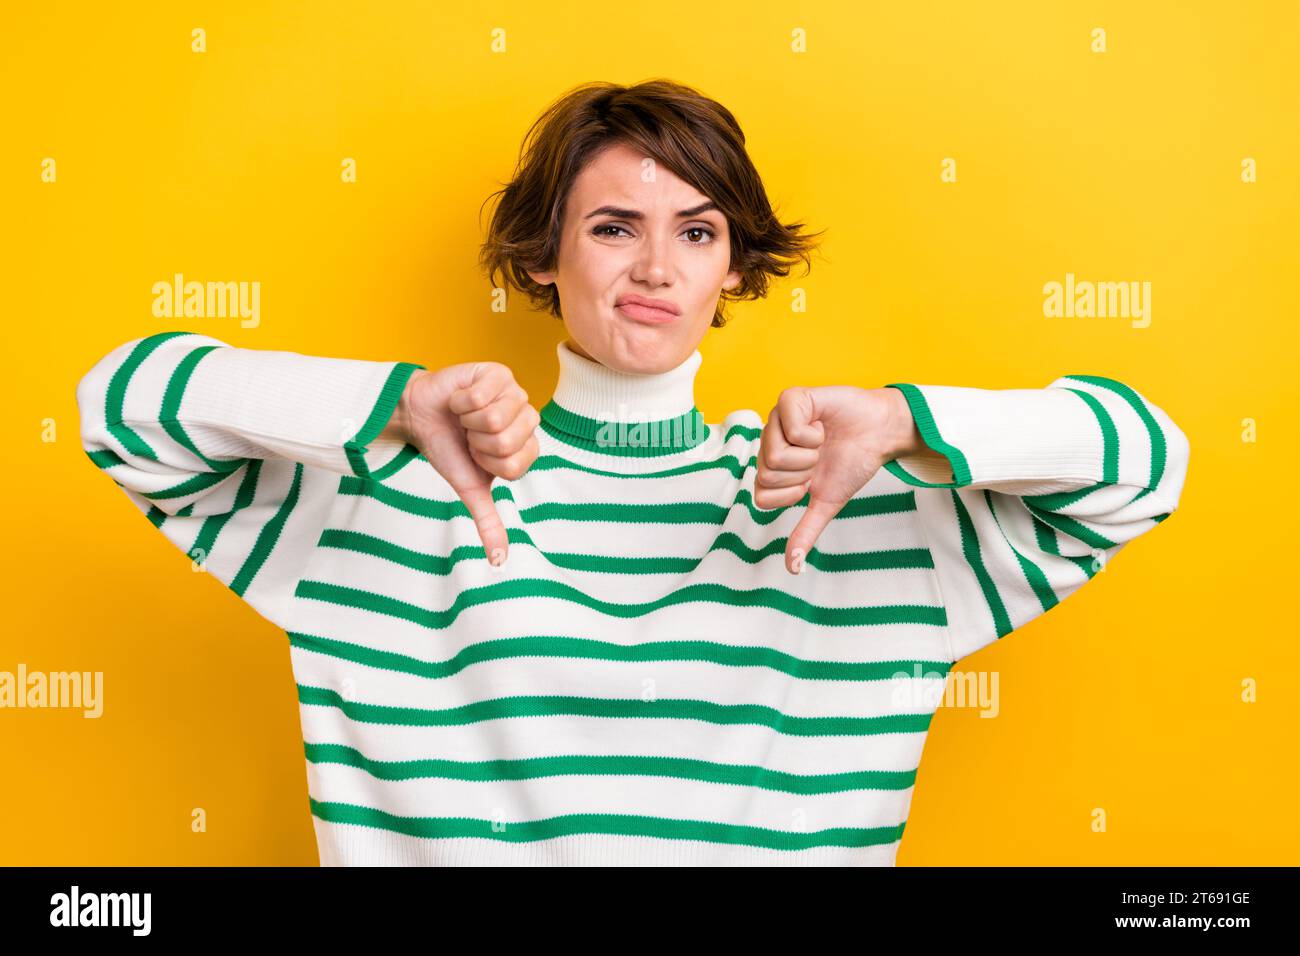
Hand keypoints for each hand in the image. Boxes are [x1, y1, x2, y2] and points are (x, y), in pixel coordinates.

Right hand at [382, 362, 539, 564]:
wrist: (420, 417)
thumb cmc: (449, 449)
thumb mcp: (470, 489)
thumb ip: (489, 522)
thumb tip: (499, 561)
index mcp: (528, 447)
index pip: (514, 464)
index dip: (487, 462)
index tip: (476, 455)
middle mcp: (528, 418)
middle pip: (507, 441)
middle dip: (477, 441)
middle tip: (469, 434)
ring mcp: (516, 393)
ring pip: (495, 417)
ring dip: (469, 419)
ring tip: (465, 416)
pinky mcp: (498, 372)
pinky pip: (483, 393)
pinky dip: (462, 400)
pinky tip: (462, 398)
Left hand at [755, 386, 924, 573]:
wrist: (880, 435)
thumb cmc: (851, 463)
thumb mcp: (826, 503)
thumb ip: (806, 532)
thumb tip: (793, 568)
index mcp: (772, 466)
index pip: (761, 496)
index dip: (791, 495)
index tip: (810, 483)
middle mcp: (769, 441)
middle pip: (766, 475)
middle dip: (801, 475)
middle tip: (818, 460)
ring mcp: (777, 418)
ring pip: (774, 455)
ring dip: (808, 455)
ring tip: (821, 442)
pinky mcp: (792, 398)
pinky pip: (790, 426)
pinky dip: (812, 434)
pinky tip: (822, 425)